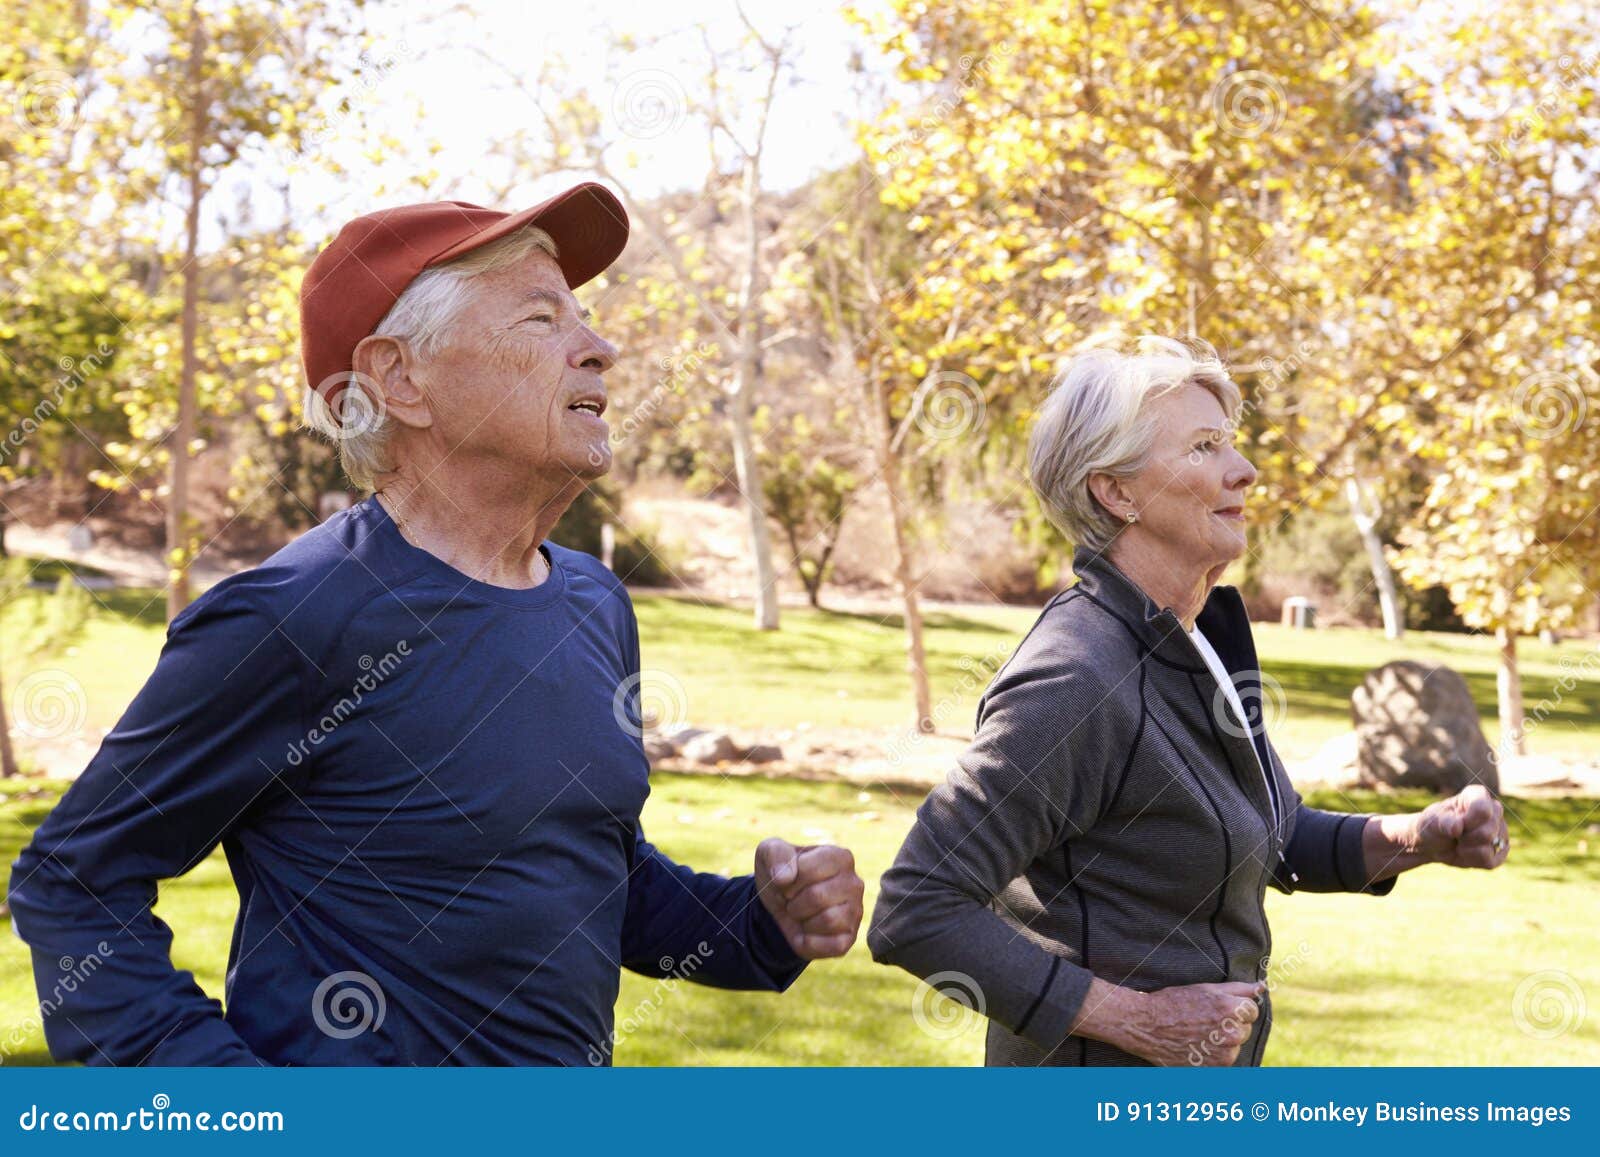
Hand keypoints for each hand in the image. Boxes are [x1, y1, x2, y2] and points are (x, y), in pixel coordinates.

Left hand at [753, 838, 864, 959]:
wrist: (779, 903)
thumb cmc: (781, 873)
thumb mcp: (769, 854)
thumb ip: (775, 854)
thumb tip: (785, 878)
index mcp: (840, 857)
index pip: (810, 870)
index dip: (788, 879)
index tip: (788, 880)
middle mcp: (854, 883)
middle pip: (818, 897)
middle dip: (794, 902)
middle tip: (792, 900)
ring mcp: (855, 911)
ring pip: (828, 920)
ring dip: (803, 921)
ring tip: (801, 913)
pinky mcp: (849, 938)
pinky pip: (832, 945)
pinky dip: (810, 941)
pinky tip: (807, 931)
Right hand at [1075, 977, 1264, 1066]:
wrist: (1146, 1026)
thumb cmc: (1174, 1002)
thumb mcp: (1206, 989)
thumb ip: (1239, 989)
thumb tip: (1262, 987)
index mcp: (1231, 1008)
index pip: (1252, 1009)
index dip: (1235, 1006)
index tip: (1218, 1007)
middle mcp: (1231, 1032)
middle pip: (1245, 1028)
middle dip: (1231, 1022)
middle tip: (1206, 1018)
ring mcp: (1224, 1052)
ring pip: (1236, 1044)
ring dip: (1225, 1039)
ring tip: (1200, 1032)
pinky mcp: (1215, 1067)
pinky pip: (1226, 1058)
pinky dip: (1216, 1052)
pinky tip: (1198, 1044)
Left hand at [1413, 784, 1508, 868]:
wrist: (1432, 843)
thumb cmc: (1433, 825)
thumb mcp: (1432, 821)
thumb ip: (1445, 822)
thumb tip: (1457, 828)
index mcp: (1478, 795)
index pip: (1483, 810)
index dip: (1468, 821)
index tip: (1455, 822)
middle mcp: (1494, 811)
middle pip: (1487, 832)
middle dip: (1465, 837)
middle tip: (1455, 833)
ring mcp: (1500, 831)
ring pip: (1489, 848)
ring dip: (1467, 850)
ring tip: (1460, 842)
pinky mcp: (1500, 851)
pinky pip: (1490, 862)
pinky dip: (1472, 860)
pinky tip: (1466, 852)